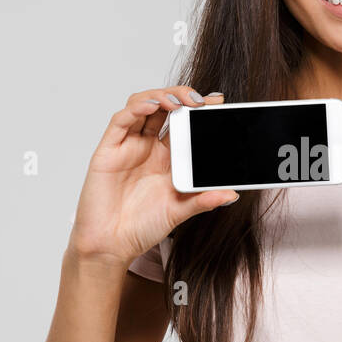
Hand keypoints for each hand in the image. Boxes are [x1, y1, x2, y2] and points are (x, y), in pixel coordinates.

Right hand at [68, 87, 233, 265]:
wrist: (110, 245)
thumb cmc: (141, 227)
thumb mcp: (179, 212)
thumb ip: (203, 201)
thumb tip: (232, 194)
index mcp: (167, 158)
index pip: (185, 124)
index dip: (199, 110)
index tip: (219, 102)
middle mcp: (148, 148)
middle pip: (165, 108)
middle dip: (184, 97)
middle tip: (201, 100)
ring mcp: (128, 146)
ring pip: (143, 106)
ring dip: (162, 96)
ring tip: (180, 101)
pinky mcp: (109, 150)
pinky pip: (121, 121)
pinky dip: (137, 108)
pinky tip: (153, 106)